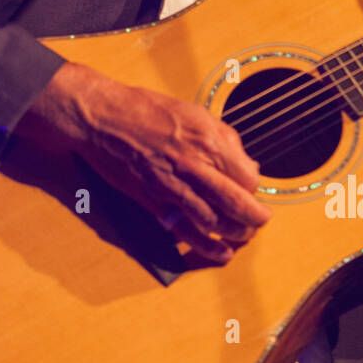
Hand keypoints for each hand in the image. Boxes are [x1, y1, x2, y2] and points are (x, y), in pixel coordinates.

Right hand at [13, 62, 271, 261]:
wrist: (103, 118)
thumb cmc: (145, 109)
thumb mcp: (194, 112)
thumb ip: (224, 138)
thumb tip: (246, 162)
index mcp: (208, 141)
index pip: (247, 177)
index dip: (254, 189)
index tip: (252, 191)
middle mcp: (194, 166)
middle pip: (238, 204)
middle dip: (255, 219)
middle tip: (259, 222)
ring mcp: (173, 186)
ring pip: (216, 222)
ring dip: (235, 234)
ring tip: (242, 235)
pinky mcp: (154, 202)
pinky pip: (186, 232)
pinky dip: (207, 248)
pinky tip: (220, 253)